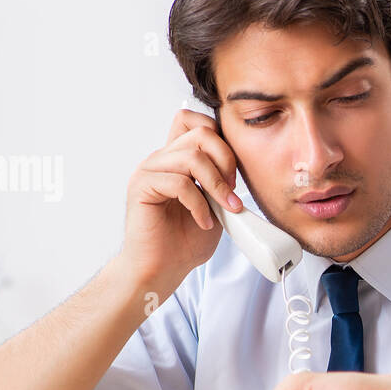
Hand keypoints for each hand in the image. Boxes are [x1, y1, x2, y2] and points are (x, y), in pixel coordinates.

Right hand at [120, 107, 244, 294]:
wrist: (163, 269)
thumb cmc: (185, 241)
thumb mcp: (216, 207)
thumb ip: (223, 182)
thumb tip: (249, 167)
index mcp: (178, 158)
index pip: (195, 120)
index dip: (220, 137)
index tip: (233, 172)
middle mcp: (162, 158)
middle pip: (200, 133)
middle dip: (226, 160)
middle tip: (231, 192)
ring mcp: (149, 170)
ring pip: (192, 157)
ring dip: (216, 185)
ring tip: (224, 210)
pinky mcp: (141, 187)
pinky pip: (179, 183)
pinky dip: (199, 204)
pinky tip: (203, 222)